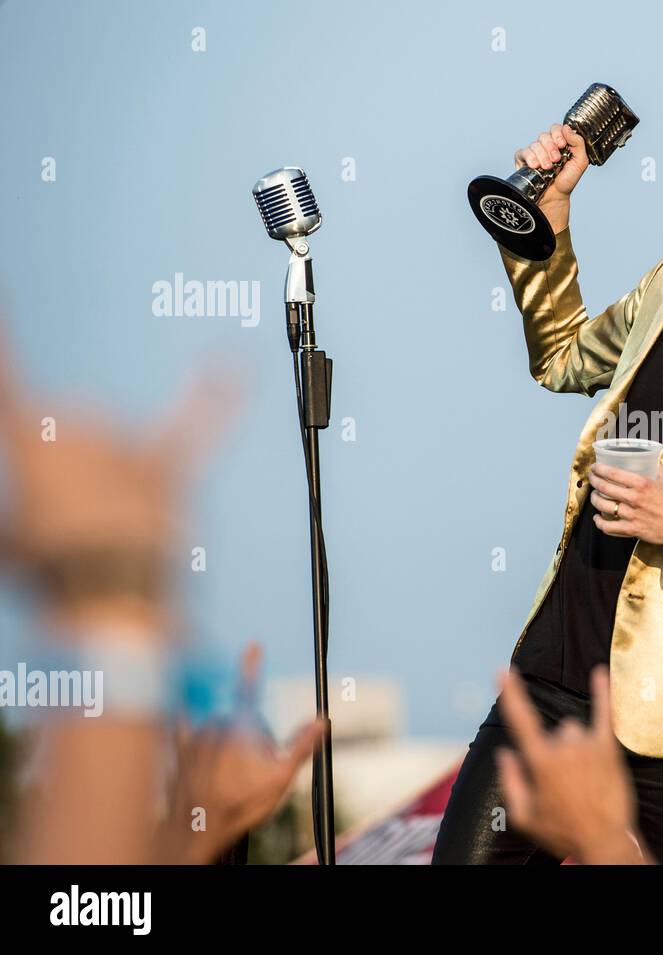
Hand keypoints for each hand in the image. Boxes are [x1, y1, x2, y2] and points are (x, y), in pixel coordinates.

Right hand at [0, 317, 241, 635]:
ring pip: (122, 436)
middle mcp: (79, 433)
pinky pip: (198, 423)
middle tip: (75, 519)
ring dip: (118, 471)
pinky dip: (218, 394)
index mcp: (29, 445)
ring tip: (112, 522)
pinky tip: (236, 361)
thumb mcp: (9, 544)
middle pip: (76, 422)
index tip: (6, 298)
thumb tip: (30, 523)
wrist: (111, 602)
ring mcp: (129, 449)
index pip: (8, 384)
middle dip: (76, 466)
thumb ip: (15, 521)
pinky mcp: (172, 471)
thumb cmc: (53, 576)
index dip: (6, 344)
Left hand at [165, 646, 324, 863]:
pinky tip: (192, 723)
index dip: (251, 666)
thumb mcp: (280, 779)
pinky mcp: (180, 751)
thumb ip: (300, 746)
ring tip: (229, 773)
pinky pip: (184, 727)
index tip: (253, 645)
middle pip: (239, 717)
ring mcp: (195, 737)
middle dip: (250, 735)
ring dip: (227, 740)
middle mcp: (215, 725)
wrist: (196, 828)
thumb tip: (321, 721)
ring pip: (217, 726)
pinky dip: (190, 723)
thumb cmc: (240, 804)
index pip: (250, 689)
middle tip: (253, 768)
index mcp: (242, 728)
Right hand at [495, 666, 645, 864]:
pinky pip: (604, 713)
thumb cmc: (563, 832)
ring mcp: (588, 746)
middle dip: (554, 751)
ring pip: (574, 730)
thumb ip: (510, 783)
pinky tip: (599, 672)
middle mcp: (564, 747)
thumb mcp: (525, 817)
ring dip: (575, 746)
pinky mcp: (608, 748)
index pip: (520, 720)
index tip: (503, 671)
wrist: (605, 842)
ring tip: (584, 777)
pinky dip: (602, 691)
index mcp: (540, 762)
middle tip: (564, 784)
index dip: (511, 694)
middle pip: (554, 732)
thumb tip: (505, 754)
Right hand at [513, 123, 587, 233]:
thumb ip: (578, 143)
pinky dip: (529, 157)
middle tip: (556, 161)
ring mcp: (534, 153)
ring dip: (542, 155)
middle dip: (551, 147)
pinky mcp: (523, 161)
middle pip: (545, 135)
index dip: (558, 134)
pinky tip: (535, 166)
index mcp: (560, 144)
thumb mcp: (580, 162)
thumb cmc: (567, 182)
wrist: (555, 199)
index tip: (562, 145)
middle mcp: (546, 147)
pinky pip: (522, 152)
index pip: (556, 128)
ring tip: (547, 168)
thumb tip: (568, 128)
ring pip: (535, 144)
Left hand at [589, 461, 662, 548]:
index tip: (595, 467)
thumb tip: (651, 458)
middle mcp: (634, 498)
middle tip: (592, 478)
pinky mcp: (632, 529)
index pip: (613, 473)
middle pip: (604, 488)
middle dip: (594, 481)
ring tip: (594, 496)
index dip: (599, 469)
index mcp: (642, 483)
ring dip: (594, 500)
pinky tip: (598, 518)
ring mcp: (632, 515)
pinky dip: (599, 523)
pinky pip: (609, 527)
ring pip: (603, 506)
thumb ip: (658, 468)